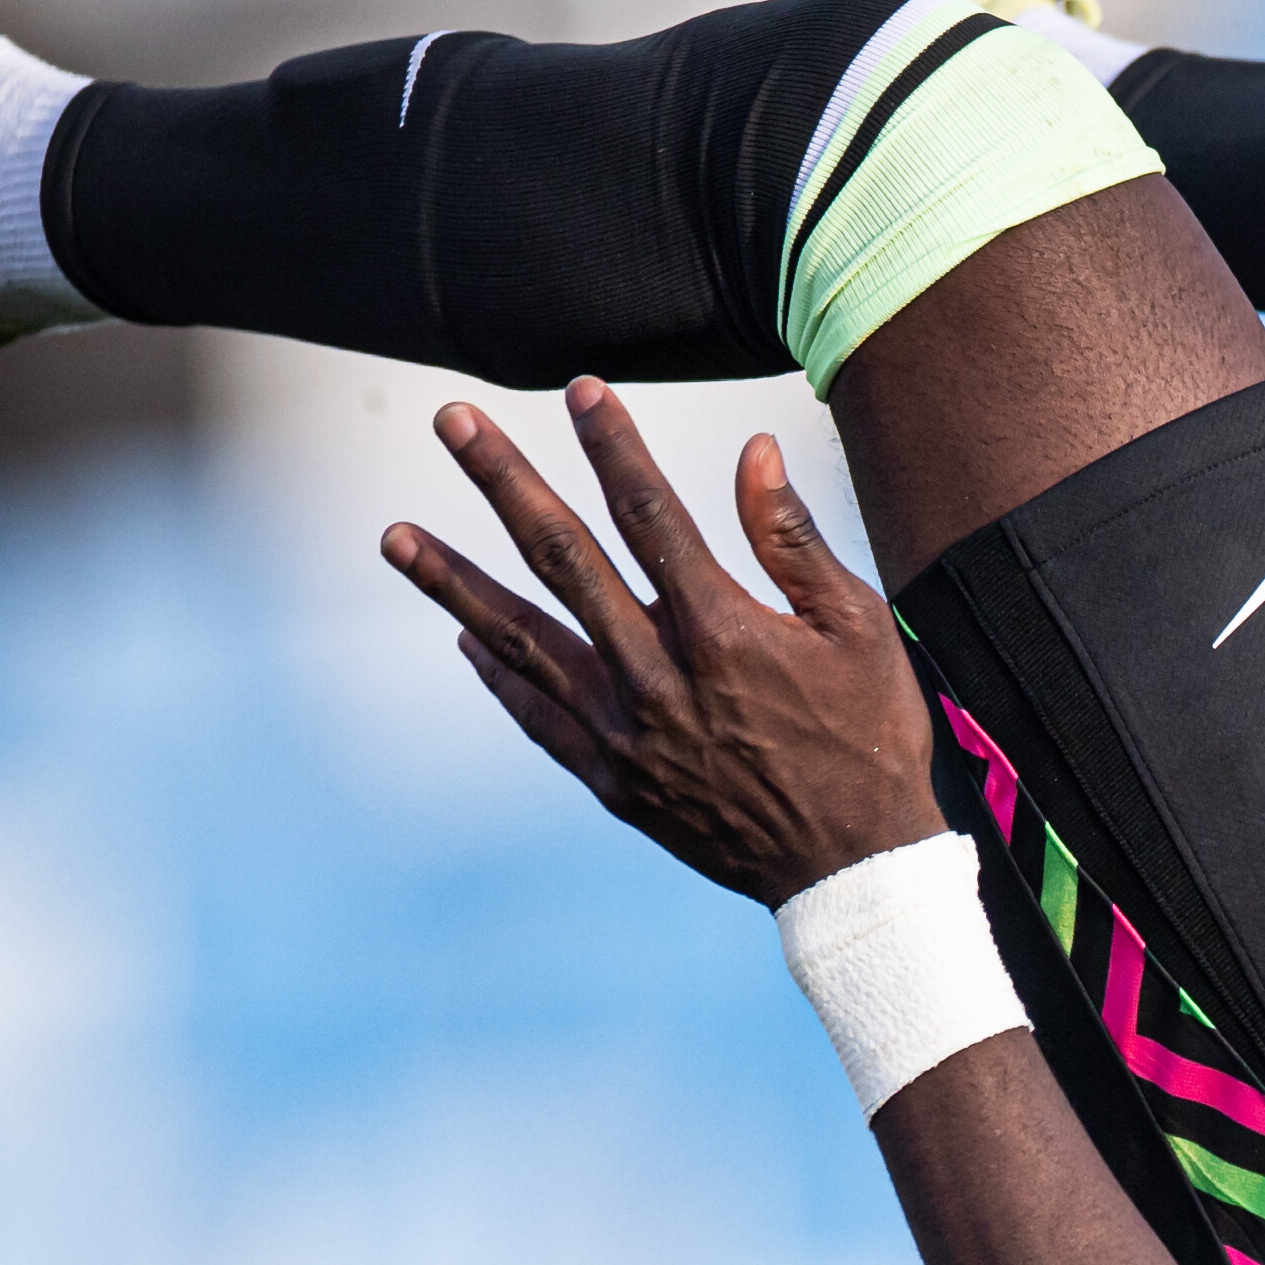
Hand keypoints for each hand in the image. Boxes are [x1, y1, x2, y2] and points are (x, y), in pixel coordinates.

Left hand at [378, 379, 948, 907]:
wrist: (853, 872)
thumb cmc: (869, 740)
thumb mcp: (859, 630)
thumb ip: (794, 540)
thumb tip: (753, 453)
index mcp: (722, 629)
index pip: (649, 514)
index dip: (612, 446)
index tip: (579, 392)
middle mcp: (658, 675)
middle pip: (561, 558)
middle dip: (503, 482)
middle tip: (452, 424)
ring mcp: (626, 732)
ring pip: (523, 638)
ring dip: (454, 581)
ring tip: (395, 535)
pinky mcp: (614, 781)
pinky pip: (539, 717)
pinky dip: (498, 674)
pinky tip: (465, 636)